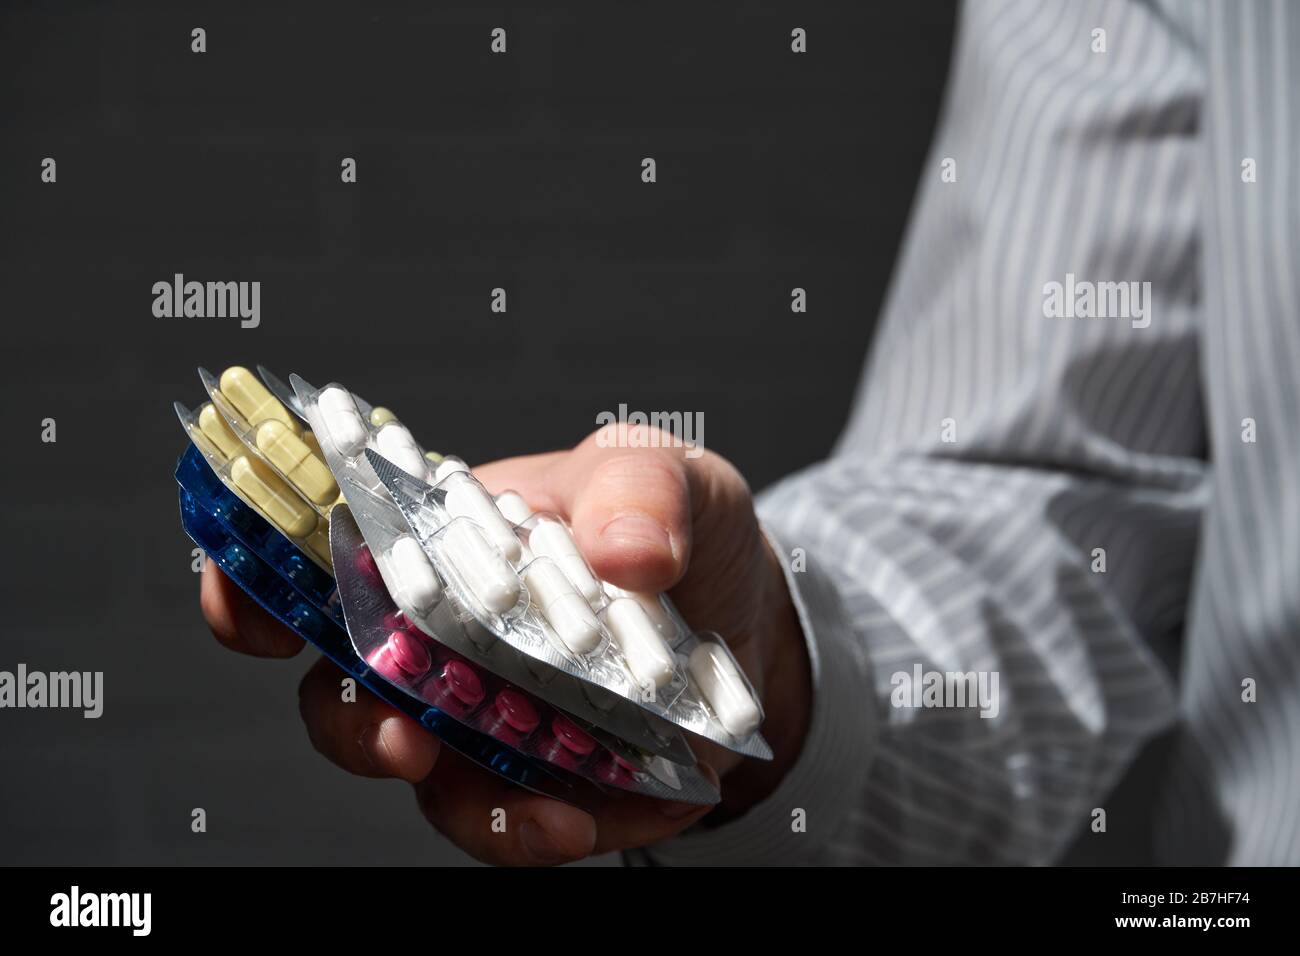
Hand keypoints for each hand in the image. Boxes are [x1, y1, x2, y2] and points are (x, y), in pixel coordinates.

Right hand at [200, 423, 810, 863]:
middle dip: (350, 721)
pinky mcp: (538, 781)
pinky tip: (579, 819)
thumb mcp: (671, 477)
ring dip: (449, 796)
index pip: (319, 563)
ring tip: (524, 803)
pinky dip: (531, 831)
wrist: (749, 620)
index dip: (259, 583)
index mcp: (441, 547)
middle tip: (396, 732)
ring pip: (421, 774)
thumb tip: (623, 548)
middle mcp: (442, 640)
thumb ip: (641, 487)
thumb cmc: (680, 530)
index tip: (244, 600)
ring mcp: (484, 719)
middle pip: (344, 691)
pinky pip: (506, 822)